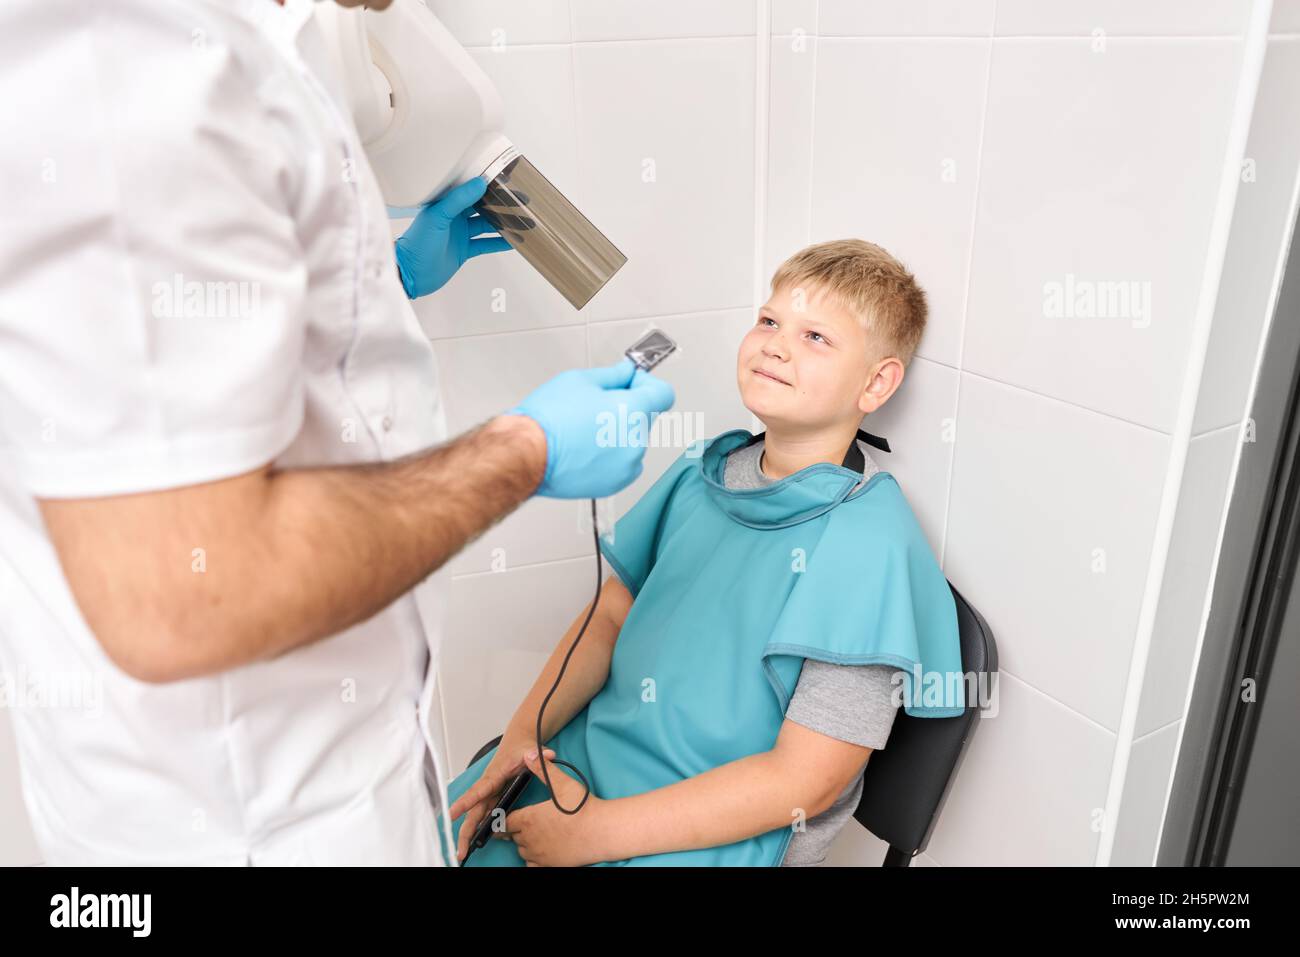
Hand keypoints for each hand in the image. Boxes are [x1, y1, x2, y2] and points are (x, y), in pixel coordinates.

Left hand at [393, 176, 511, 298]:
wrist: (411, 274)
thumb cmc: (417, 244)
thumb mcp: (438, 217)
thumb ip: (458, 200)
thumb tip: (480, 182)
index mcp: (446, 203)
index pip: (471, 189)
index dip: (488, 184)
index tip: (506, 181)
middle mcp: (454, 216)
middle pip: (483, 207)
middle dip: (502, 204)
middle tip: (522, 201)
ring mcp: (460, 233)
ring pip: (487, 225)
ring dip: (504, 224)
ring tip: (524, 221)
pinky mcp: (464, 250)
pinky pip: (486, 244)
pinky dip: (500, 243)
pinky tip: (514, 241)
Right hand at [449, 735, 554, 863]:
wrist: (518, 741)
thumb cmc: (521, 746)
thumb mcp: (532, 748)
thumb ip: (539, 754)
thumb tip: (547, 755)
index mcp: (495, 775)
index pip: (479, 790)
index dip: (466, 801)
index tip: (452, 813)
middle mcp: (488, 786)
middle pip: (473, 810)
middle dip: (466, 830)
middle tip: (461, 850)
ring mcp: (489, 792)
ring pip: (476, 815)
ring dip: (469, 833)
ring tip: (464, 852)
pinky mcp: (493, 797)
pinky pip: (483, 814)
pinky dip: (478, 828)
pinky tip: (474, 842)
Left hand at [502, 749, 612, 866]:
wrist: (601, 832)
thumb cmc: (582, 808)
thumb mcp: (562, 783)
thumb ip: (543, 769)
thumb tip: (528, 755)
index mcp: (529, 819)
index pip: (504, 821)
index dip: (506, 817)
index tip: (509, 815)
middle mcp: (529, 839)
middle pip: (513, 836)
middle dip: (518, 829)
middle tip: (529, 821)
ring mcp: (539, 855)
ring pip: (522, 850)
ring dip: (525, 843)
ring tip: (538, 834)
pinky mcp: (549, 865)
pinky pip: (531, 866)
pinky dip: (533, 860)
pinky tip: (542, 850)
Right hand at [505, 356, 675, 498]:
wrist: (525, 454)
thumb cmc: (548, 419)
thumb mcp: (581, 381)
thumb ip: (613, 376)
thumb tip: (626, 373)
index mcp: (634, 412)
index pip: (663, 394)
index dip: (646, 384)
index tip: (630, 382)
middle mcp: (636, 442)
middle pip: (644, 418)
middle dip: (626, 408)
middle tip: (595, 405)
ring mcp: (626, 467)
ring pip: (631, 442)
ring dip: (617, 433)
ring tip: (584, 430)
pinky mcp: (613, 484)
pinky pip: (621, 463)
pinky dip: (609, 455)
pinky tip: (583, 448)